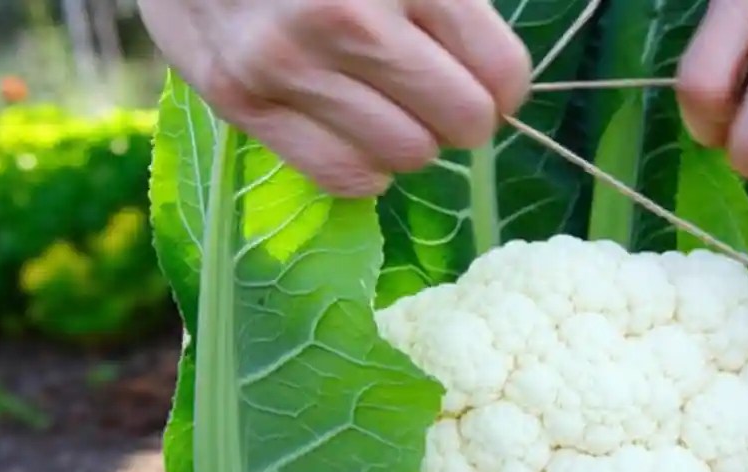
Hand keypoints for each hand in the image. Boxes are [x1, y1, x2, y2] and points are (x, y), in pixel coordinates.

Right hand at [137, 0, 531, 195]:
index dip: (504, 86)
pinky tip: (353, 131)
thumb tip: (498, 79)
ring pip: (408, 155)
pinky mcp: (243, 100)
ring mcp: (290, 63)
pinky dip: (364, 167)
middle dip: (462, 116)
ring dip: (411, 140)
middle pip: (462, 122)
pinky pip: (343, 176)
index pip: (501, 72)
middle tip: (438, 95)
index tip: (486, 80)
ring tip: (387, 104)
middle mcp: (349, 18)